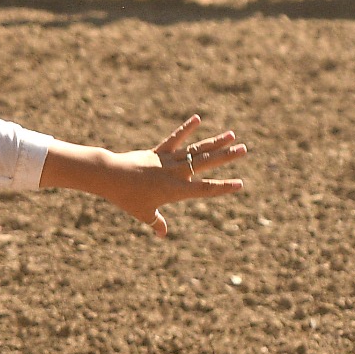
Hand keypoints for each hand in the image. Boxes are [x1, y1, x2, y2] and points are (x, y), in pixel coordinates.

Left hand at [41, 115, 247, 238]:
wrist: (109, 176)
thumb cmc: (126, 198)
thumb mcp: (143, 213)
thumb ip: (156, 222)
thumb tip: (163, 234)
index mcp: (176, 190)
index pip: (205, 189)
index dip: (223, 187)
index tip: (240, 184)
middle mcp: (176, 173)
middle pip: (206, 164)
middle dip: (227, 157)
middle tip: (245, 149)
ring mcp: (168, 160)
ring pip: (196, 150)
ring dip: (214, 142)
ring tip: (232, 134)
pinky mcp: (158, 152)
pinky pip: (175, 139)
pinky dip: (186, 129)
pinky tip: (197, 119)